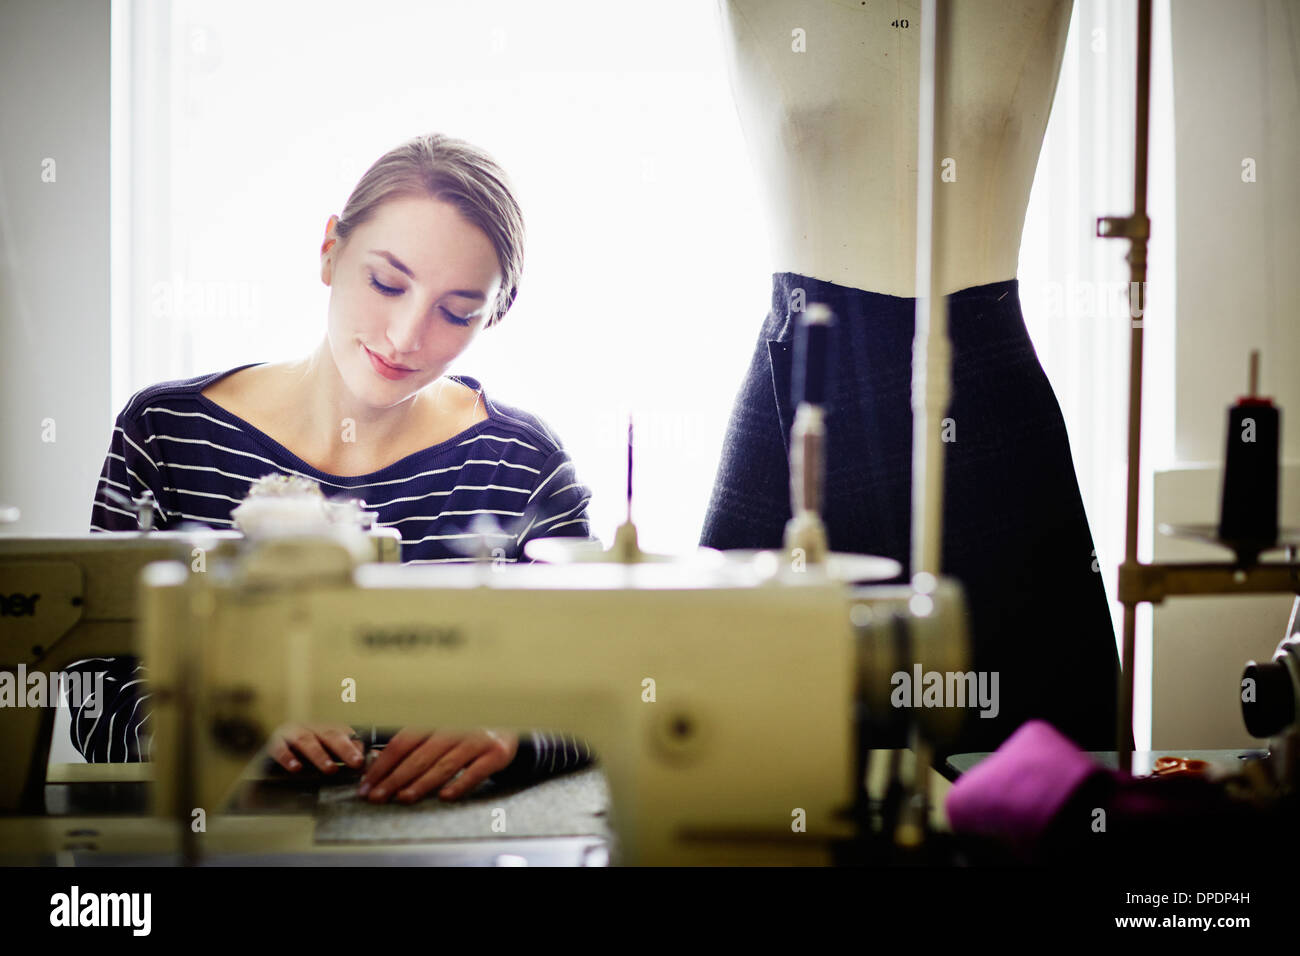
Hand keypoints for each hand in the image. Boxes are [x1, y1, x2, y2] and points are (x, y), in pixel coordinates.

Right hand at [268, 723, 364, 773]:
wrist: (275, 749)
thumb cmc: (307, 753)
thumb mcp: (328, 752)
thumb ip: (348, 754)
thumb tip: (369, 760)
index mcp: (327, 729)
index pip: (344, 735)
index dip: (353, 747)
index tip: (361, 761)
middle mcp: (312, 728)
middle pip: (330, 735)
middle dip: (344, 749)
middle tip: (354, 763)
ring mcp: (293, 733)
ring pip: (307, 741)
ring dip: (320, 755)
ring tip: (330, 768)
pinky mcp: (275, 743)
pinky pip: (281, 748)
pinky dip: (288, 758)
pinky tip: (296, 767)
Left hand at [359, 728, 517, 802]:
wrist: (513, 718)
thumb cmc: (469, 725)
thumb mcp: (441, 725)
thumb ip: (414, 740)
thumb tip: (380, 760)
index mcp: (437, 718)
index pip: (402, 742)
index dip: (383, 763)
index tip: (368, 782)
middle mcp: (456, 726)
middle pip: (419, 755)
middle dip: (394, 778)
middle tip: (377, 796)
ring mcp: (477, 739)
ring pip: (444, 765)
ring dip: (421, 783)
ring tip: (403, 797)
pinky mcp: (497, 753)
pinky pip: (476, 771)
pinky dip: (460, 784)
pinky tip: (445, 796)